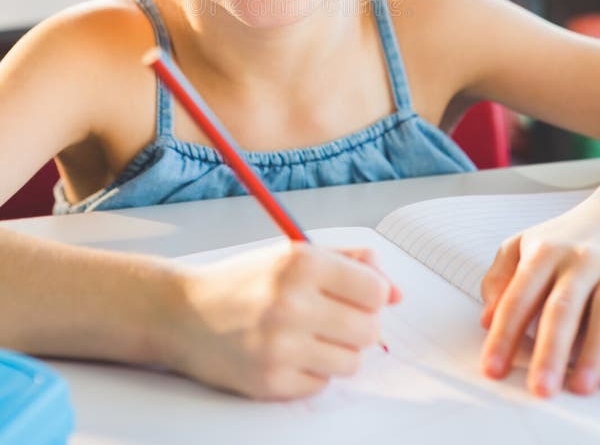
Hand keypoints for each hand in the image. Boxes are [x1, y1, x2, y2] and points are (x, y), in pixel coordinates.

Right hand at [162, 242, 399, 399]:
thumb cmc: (245, 281)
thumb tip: (395, 292)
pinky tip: (287, 353)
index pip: (374, 289)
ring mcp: (280, 346)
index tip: (356, 295)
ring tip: (308, 335)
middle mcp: (291, 303)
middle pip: (369, 329)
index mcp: (301, 263)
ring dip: (337, 350)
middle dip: (358, 324)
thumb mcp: (292, 254)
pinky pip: (322, 384)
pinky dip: (312, 371)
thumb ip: (349, 262)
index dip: (372, 294)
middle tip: (332, 316)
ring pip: (351, 361)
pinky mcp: (270, 382)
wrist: (182, 313)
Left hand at [480, 190, 599, 396]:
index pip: (518, 298)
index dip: (504, 335)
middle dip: (549, 351)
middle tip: (539, 389)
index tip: (492, 370)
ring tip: (579, 388)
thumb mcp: (521, 245)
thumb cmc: (559, 239)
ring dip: (591, 354)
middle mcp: (577, 262)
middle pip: (561, 310)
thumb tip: (486, 320)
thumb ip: (499, 279)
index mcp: (543, 252)